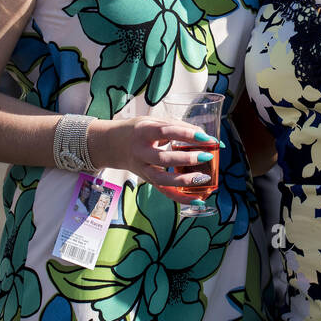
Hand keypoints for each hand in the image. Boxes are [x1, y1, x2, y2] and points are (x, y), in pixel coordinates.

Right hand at [88, 116, 221, 196]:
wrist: (113, 144)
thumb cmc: (140, 130)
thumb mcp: (154, 121)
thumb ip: (178, 126)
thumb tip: (205, 136)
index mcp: (143, 131)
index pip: (165, 132)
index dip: (186, 134)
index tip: (206, 138)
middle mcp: (140, 152)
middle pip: (162, 158)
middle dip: (186, 159)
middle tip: (207, 156)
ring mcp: (142, 169)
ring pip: (162, 179)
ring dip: (184, 181)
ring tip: (203, 178)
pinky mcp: (147, 180)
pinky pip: (164, 192)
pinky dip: (181, 198)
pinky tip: (198, 199)